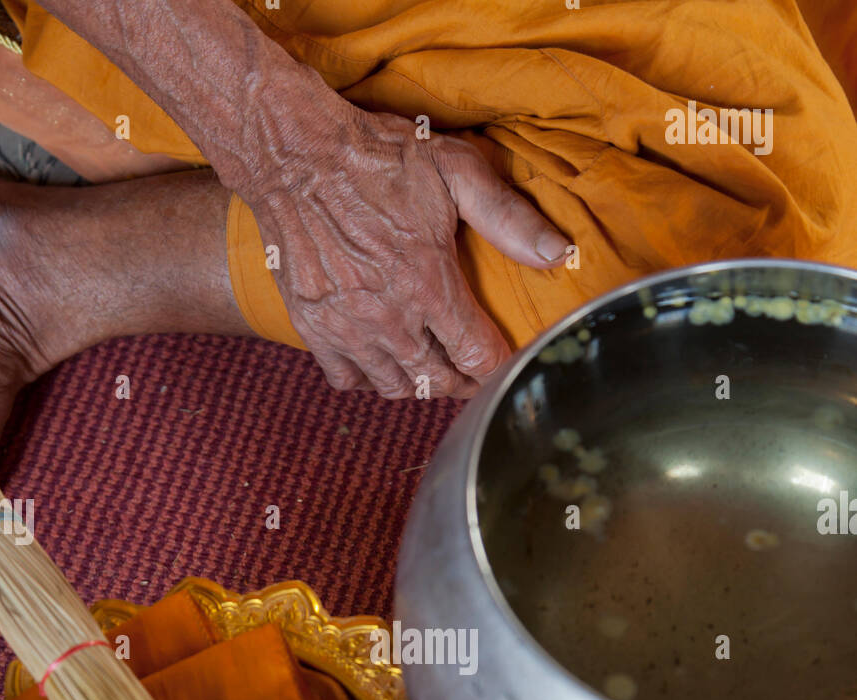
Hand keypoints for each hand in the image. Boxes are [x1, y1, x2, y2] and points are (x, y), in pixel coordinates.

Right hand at [247, 101, 568, 398]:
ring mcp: (348, 328)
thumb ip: (509, 217)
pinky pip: (346, 379)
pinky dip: (367, 378)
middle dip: (460, 381)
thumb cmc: (375, 156)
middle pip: (438, 381)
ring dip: (417, 383)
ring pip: (394, 387)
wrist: (294, 154)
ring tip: (429, 367)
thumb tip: (561, 253)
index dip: (495, 368)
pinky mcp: (314, 328)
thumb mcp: (454, 170)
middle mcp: (389, 318)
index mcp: (429, 284)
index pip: (476, 357)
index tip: (502, 364)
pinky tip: (379, 358)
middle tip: (468, 370)